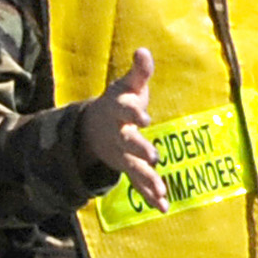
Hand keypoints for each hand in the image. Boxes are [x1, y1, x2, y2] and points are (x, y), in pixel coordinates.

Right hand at [87, 46, 167, 209]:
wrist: (94, 127)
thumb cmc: (119, 101)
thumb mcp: (128, 85)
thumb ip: (139, 72)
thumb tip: (143, 51)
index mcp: (118, 110)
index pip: (125, 110)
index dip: (133, 113)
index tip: (145, 118)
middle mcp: (118, 133)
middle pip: (129, 142)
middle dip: (140, 149)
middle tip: (154, 157)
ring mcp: (121, 153)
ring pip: (133, 167)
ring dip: (147, 179)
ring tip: (161, 191)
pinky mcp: (127, 167)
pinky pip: (138, 182)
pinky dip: (149, 194)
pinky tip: (163, 206)